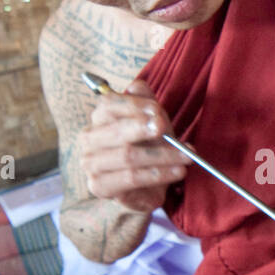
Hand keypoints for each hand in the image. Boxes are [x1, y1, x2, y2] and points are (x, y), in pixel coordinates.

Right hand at [78, 78, 186, 213]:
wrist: (150, 185)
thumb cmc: (150, 147)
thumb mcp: (153, 120)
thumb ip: (145, 101)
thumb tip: (136, 86)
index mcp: (98, 118)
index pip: (109, 105)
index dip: (134, 106)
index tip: (157, 111)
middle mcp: (89, 140)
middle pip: (117, 131)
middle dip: (145, 129)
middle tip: (166, 129)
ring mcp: (91, 165)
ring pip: (128, 156)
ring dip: (162, 155)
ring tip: (186, 156)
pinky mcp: (99, 187)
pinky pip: (132, 178)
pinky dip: (158, 175)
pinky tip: (178, 171)